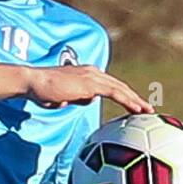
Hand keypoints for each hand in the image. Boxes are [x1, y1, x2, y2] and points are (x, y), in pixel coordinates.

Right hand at [23, 65, 153, 113]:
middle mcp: (93, 72)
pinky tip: (137, 110)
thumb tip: (86, 100)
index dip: (123, 95)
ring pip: (120, 89)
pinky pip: (115, 93)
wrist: (34, 82)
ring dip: (136, 101)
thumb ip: (77, 97)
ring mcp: (93, 77)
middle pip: (119, 86)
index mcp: (87, 74)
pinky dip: (128, 101)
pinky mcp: (91, 84)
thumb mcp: (64, 96)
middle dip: (135, 98)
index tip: (134, 106)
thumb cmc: (43, 91)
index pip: (110, 85)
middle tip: (148, 109)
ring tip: (148, 111)